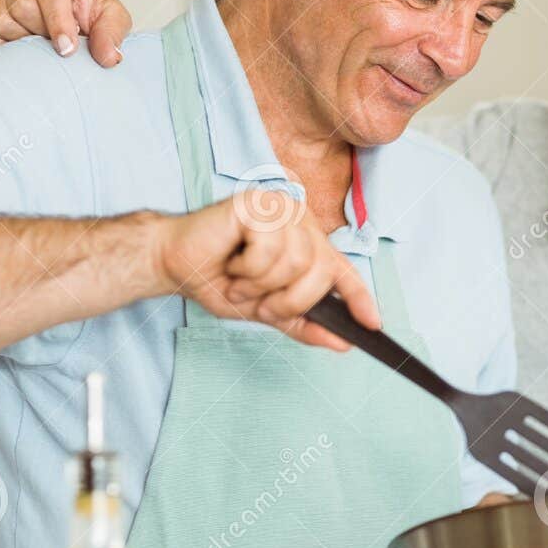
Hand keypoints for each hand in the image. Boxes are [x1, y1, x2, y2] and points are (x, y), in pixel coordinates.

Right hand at [0, 0, 131, 65]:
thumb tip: (108, 57)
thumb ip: (112, 35)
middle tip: (66, 42)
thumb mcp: (115, 21)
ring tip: (50, 40)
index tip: (67, 49)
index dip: (57, 21)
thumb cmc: (96, 16)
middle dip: (45, 32)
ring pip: (5, 20)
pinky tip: (33, 45)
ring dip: (29, 40)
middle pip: (23, 6)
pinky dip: (12, 47)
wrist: (81, 26)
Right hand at [153, 196, 379, 349]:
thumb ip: (304, 325)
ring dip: (262, 285)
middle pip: (322, 270)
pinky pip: (269, 249)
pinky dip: (247, 268)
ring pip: (297, 262)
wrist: (173, 263)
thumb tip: (341, 343)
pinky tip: (231, 260)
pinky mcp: (258, 204)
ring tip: (240, 280)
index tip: (374, 325)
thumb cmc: (218, 279)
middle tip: (260, 304)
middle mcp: (299, 222)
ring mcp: (280, 209)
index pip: (343, 271)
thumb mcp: (268, 311)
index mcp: (307, 242)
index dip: (360, 298)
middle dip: (290, 300)